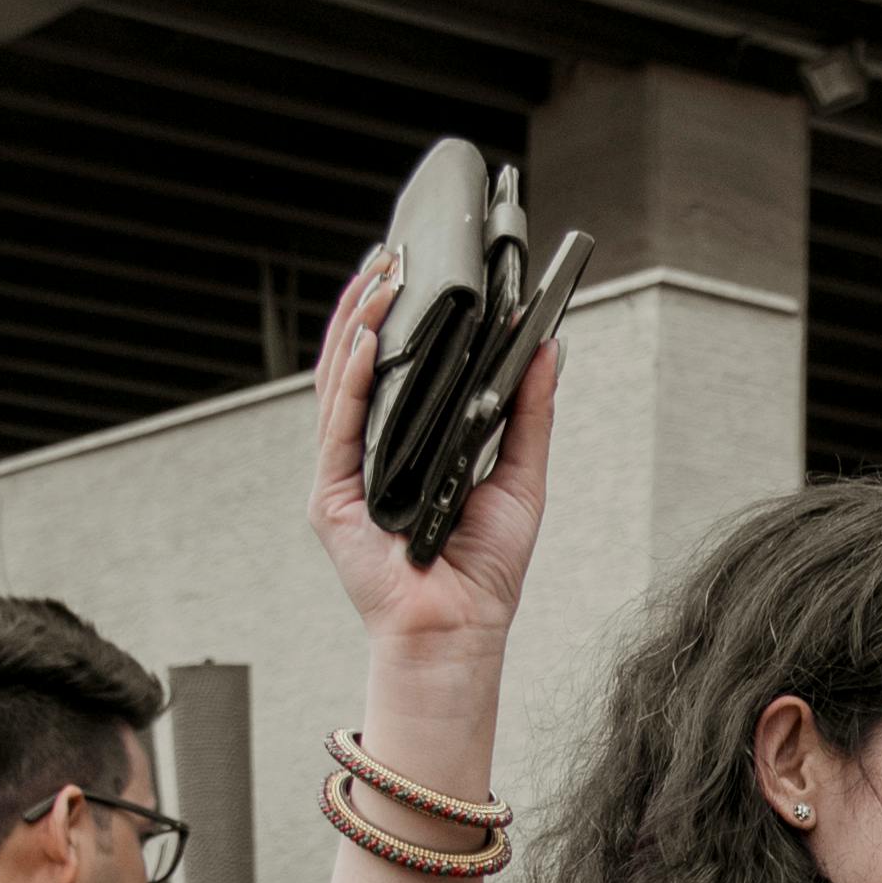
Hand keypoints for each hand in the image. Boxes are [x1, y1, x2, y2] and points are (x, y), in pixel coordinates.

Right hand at [302, 249, 555, 651]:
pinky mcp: (333, 496)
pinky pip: (339, 424)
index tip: (417, 264)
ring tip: (378, 276)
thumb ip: (529, 411)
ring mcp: (346, 473)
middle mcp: (370, 453)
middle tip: (393, 252)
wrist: (459, 630)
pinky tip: (364, 339)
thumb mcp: (521, 475)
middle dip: (373, 303)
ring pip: (341, 382)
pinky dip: (350, 377)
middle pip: (360, 363)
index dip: (401, 315)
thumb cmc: (483, 570)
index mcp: (408, 446)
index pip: (397, 368)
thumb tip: (547, 347)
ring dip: (356, 324)